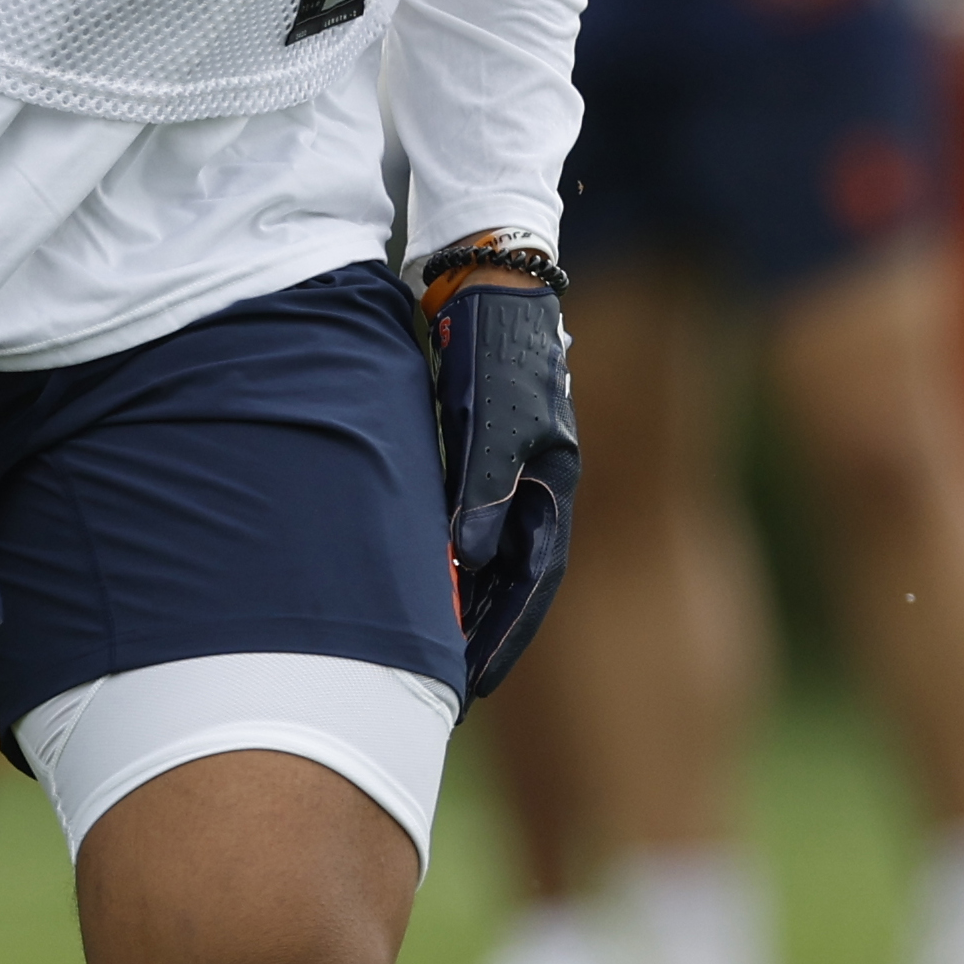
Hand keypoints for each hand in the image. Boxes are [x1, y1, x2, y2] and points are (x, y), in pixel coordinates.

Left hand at [422, 251, 578, 700]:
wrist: (483, 273)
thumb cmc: (493, 344)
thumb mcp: (491, 417)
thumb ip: (481, 488)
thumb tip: (466, 562)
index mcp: (551, 482)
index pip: (532, 579)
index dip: (501, 634)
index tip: (467, 685)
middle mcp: (534, 483)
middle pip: (510, 577)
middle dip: (479, 632)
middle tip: (441, 690)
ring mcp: (507, 468)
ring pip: (485, 553)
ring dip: (460, 603)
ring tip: (424, 655)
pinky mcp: (474, 449)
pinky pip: (460, 522)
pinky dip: (442, 560)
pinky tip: (412, 584)